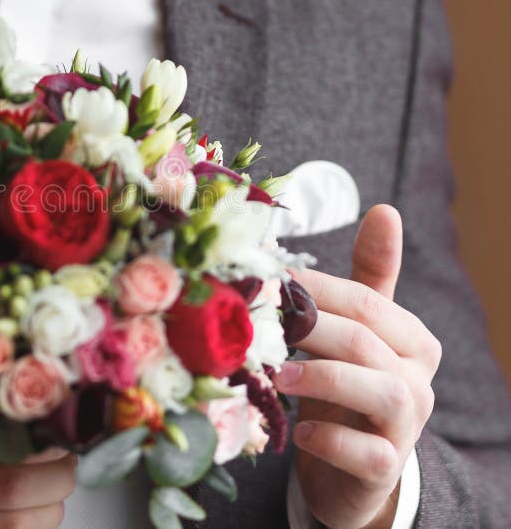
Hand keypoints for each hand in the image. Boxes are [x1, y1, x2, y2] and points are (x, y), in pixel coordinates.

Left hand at [274, 205, 440, 528]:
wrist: (350, 466)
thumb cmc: (347, 385)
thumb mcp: (357, 330)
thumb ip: (369, 278)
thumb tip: (385, 210)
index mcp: (412, 340)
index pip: (367, 302)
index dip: (317, 288)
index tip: (270, 278)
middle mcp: (418, 380)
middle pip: (366, 341)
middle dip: (312, 327)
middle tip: (260, 320)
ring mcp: (406, 427)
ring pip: (379, 392)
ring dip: (322, 378)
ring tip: (276, 374)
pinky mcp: (385, 469)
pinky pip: (367, 455)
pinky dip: (331, 442)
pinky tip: (300, 432)